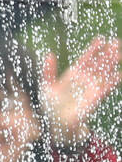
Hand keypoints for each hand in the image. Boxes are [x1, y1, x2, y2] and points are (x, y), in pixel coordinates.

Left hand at [41, 35, 121, 149]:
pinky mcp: (94, 98)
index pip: (86, 58)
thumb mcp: (47, 85)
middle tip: (116, 42)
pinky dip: (112, 82)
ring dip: (111, 64)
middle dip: (107, 53)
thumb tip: (49, 54)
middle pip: (98, 63)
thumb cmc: (51, 104)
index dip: (93, 49)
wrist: (55, 122)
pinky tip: (119, 74)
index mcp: (74, 73)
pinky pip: (105, 88)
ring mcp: (90, 88)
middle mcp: (84, 79)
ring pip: (103, 73)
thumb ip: (48, 70)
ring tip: (119, 53)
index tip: (101, 39)